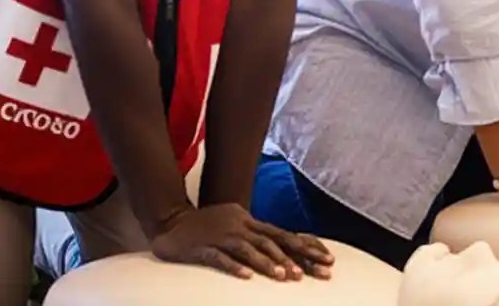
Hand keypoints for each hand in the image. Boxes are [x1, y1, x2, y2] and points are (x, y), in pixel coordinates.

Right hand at [150, 204, 332, 280]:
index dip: (306, 247)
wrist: (171, 221)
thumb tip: (284, 248)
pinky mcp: (202, 248)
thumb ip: (256, 234)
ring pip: (247, 249)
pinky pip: (219, 258)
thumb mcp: (235, 224)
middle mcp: (239, 226)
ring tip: (283, 276)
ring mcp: (220, 236)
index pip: (283, 234)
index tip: (327, 260)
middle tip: (309, 274)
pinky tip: (246, 277)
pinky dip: (234, 267)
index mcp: (249, 220)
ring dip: (266, 263)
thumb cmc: (207, 225)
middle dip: (292, 257)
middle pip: (271, 241)